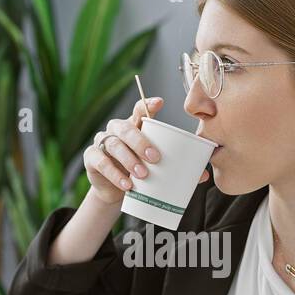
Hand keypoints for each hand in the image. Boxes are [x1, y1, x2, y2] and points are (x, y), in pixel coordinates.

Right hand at [82, 96, 209, 204]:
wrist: (115, 192)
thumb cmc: (138, 172)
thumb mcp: (155, 166)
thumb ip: (175, 167)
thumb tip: (203, 176)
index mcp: (134, 126)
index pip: (139, 109)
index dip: (147, 104)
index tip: (160, 103)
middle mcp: (116, 130)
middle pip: (126, 128)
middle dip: (141, 142)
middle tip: (155, 158)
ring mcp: (102, 142)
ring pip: (113, 145)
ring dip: (128, 159)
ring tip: (142, 175)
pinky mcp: (92, 158)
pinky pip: (101, 162)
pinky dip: (114, 174)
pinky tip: (126, 184)